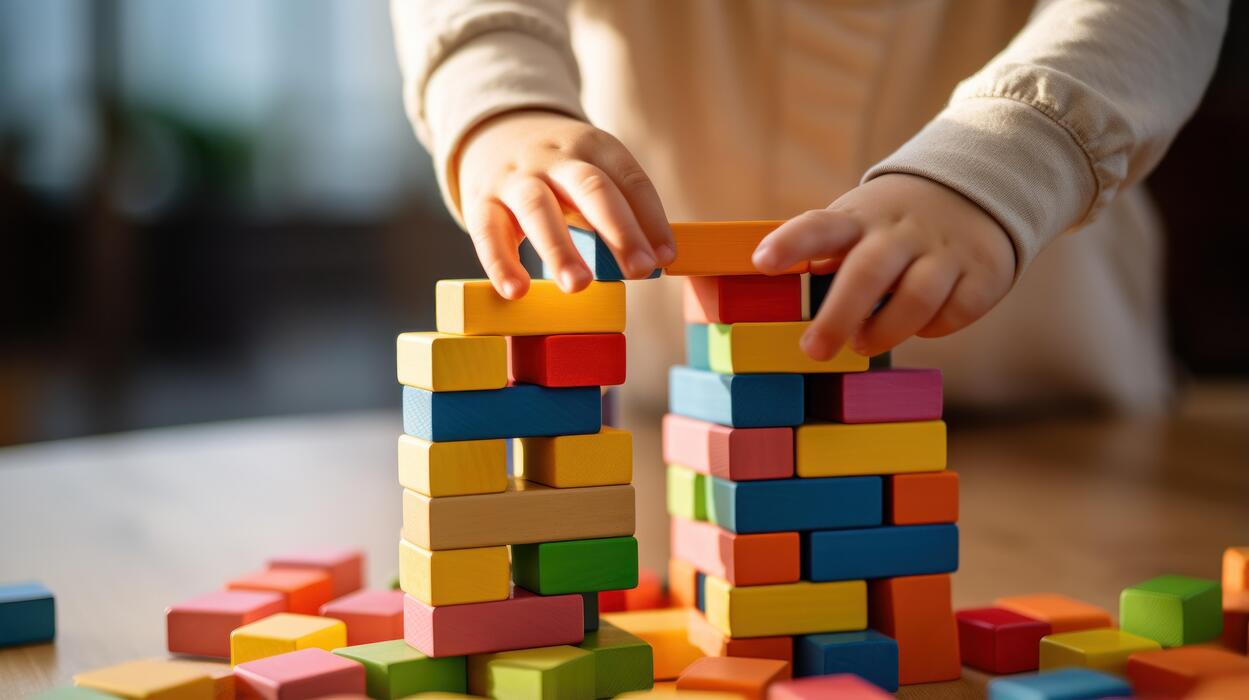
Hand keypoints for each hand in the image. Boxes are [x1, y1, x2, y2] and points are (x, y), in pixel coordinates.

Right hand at [456, 110, 674, 298]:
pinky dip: (501, 263)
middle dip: (619, 230)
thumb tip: (652, 262)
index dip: (651, 218)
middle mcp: (554, 157)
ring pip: (537, 207)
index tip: (666, 257)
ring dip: (559, 249)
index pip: (629, 178)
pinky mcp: (481, 200)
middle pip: (590, 187)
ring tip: (579, 286)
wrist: (494, 135)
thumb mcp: (592, 173)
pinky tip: (517, 291)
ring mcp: (515, 176)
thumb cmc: (560, 173)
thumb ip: (618, 210)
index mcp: (593, 145)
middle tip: (641, 270)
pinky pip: (487, 231)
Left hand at [752, 173, 1014, 358]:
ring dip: (885, 331)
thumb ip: (823, 254)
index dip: (790, 244)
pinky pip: (954, 312)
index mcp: (858, 219)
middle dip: (838, 316)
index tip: (762, 261)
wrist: (978, 189)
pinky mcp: (983, 271)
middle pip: (868, 272)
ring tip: (863, 344)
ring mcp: (944, 250)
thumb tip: (771, 292)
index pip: (819, 226)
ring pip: (916, 297)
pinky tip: (921, 323)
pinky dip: (933, 328)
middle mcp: (900, 231)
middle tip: (814, 351)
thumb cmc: (890, 227)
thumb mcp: (855, 224)